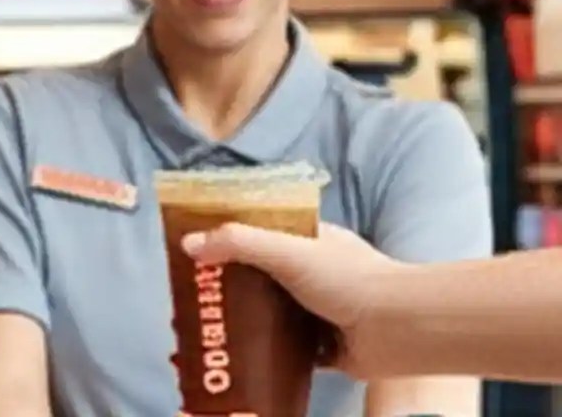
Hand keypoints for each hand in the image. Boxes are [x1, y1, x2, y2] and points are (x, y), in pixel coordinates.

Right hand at [181, 221, 405, 378]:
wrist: (400, 330)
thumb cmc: (348, 279)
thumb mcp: (287, 250)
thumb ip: (239, 243)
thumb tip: (189, 244)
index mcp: (309, 239)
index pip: (261, 231)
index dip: (229, 238)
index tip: (196, 249)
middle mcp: (313, 272)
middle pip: (261, 276)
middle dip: (229, 285)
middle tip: (194, 296)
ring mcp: (319, 310)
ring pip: (271, 314)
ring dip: (244, 322)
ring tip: (208, 328)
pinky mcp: (323, 347)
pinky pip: (286, 350)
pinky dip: (264, 354)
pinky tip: (237, 358)